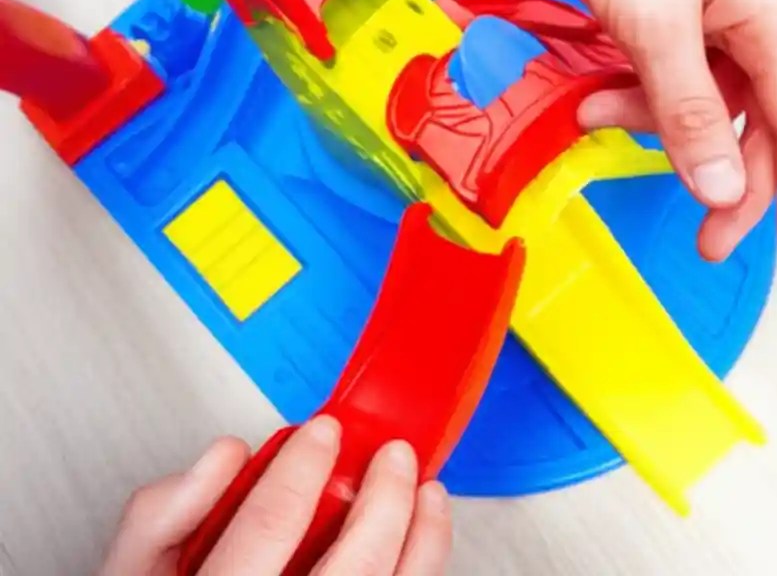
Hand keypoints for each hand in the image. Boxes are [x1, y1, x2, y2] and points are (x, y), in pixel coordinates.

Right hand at [100, 417, 452, 574]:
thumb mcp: (134, 571)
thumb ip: (166, 511)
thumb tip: (228, 456)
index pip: (270, 525)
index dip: (304, 468)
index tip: (325, 431)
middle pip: (358, 564)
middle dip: (385, 497)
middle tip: (393, 454)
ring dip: (423, 537)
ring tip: (427, 493)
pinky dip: (419, 571)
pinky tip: (421, 545)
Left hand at [544, 0, 776, 261]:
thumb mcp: (652, 23)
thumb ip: (689, 113)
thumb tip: (726, 190)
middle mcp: (772, 13)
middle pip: (764, 123)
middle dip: (726, 179)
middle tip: (704, 238)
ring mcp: (739, 1)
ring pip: (718, 96)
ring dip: (664, 122)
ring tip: (600, 117)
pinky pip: (694, 62)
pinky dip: (653, 85)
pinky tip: (608, 89)